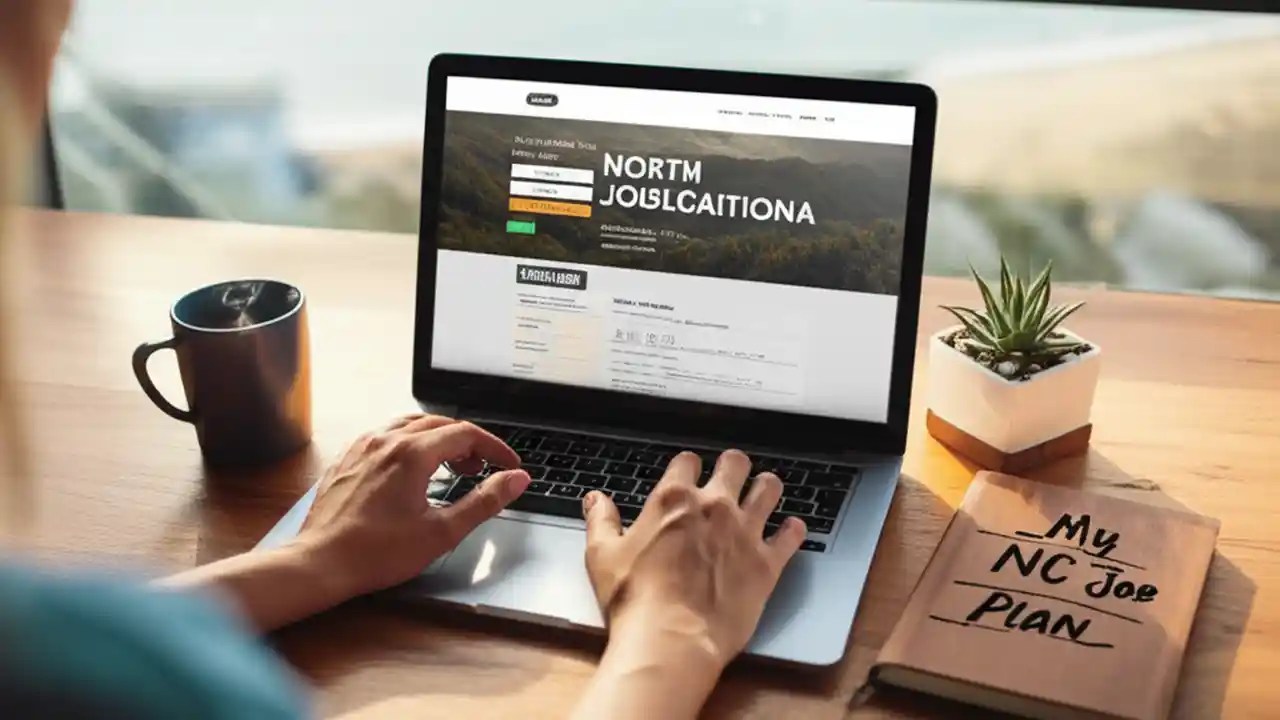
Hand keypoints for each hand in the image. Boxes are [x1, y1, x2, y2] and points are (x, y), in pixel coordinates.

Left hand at [297, 414, 530, 597]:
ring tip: (452, 464)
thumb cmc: (377, 552)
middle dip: (468, 442)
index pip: (466, 434)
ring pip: (410, 424)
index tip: (508, 464)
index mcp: (412, 454)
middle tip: (483, 467)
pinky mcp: (347, 458)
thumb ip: (484, 501)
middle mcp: (386, 440)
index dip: (494, 447)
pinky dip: (409, 442)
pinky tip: (412, 467)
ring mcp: (362, 446)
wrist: (321, 563)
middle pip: (439, 424)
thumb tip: (515, 480)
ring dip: (438, 438)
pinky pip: (384, 434)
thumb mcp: (442, 532)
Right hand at [583, 449, 805, 668]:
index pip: (687, 461)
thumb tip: (594, 499)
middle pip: (734, 464)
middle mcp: (714, 507)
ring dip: (766, 487)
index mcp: (673, 500)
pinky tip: (791, 528)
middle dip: (733, 465)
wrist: (672, 640)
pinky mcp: (767, 563)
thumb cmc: (635, 600)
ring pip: (769, 489)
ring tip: (765, 490)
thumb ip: (601, 522)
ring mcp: (745, 533)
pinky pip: (790, 536)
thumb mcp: (603, 556)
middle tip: (731, 473)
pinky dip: (792, 530)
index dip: (688, 466)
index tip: (688, 472)